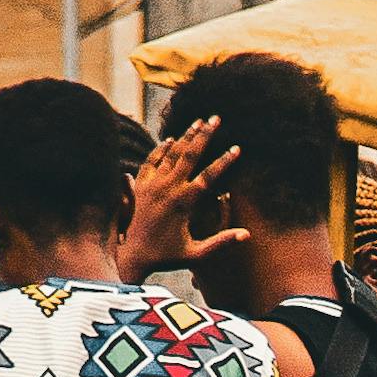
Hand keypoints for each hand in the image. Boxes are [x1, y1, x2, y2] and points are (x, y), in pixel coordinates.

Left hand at [121, 125, 239, 283]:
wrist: (130, 255)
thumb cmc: (165, 257)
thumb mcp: (196, 255)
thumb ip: (220, 243)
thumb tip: (246, 234)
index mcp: (184, 202)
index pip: (210, 175)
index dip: (225, 161)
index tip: (236, 148)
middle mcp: (168, 188)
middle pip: (190, 154)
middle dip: (205, 135)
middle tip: (216, 118)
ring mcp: (152, 184)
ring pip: (171, 153)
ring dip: (185, 136)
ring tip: (198, 121)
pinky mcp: (139, 186)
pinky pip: (151, 161)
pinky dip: (160, 149)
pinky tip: (169, 139)